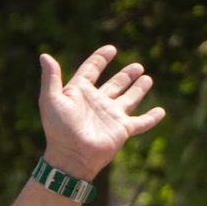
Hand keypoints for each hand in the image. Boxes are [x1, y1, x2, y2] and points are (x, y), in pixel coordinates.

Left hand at [37, 45, 166, 179]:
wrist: (71, 156)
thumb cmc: (59, 128)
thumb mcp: (51, 99)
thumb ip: (51, 77)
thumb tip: (44, 55)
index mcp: (80, 93)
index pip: (91, 71)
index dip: (99, 60)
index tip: (111, 49)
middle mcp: (97, 102)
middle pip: (114, 84)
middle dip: (126, 76)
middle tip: (137, 66)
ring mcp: (111, 116)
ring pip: (129, 99)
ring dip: (138, 89)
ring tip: (147, 78)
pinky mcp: (122, 129)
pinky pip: (141, 123)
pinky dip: (151, 118)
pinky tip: (161, 111)